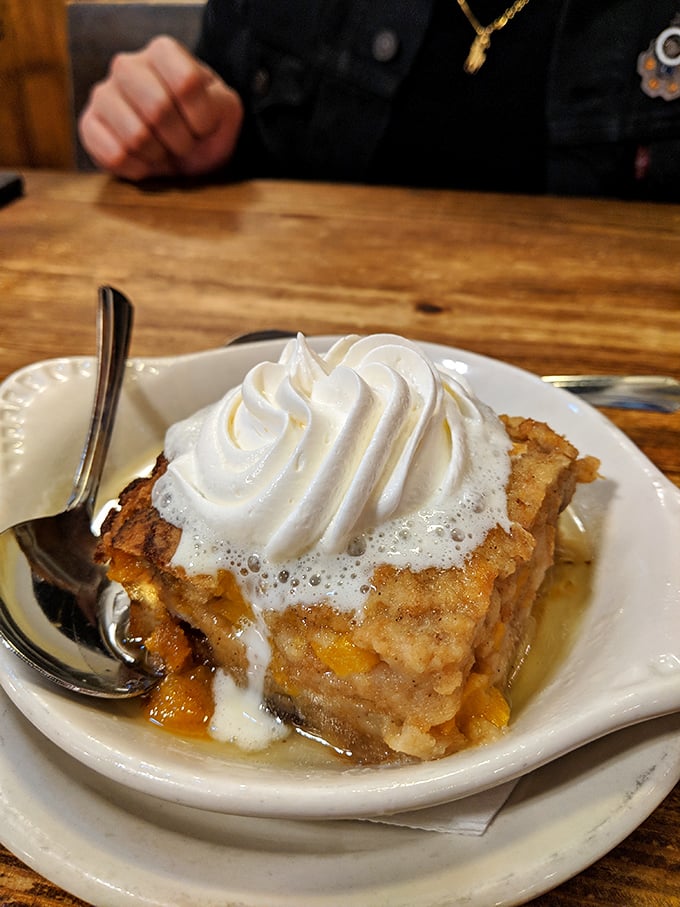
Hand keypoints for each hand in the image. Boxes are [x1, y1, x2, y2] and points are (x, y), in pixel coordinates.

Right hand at [78, 35, 243, 180]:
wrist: (181, 153)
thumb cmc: (203, 130)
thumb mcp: (224, 113)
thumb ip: (219, 105)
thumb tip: (199, 110)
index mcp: (163, 52)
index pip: (187, 83)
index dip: (202, 118)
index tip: (203, 127)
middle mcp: (127, 65)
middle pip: (158, 108)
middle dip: (181, 140)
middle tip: (183, 144)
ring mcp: (103, 95)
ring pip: (135, 135)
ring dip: (159, 155)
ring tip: (163, 150)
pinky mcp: (88, 126)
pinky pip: (114, 155)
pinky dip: (139, 169)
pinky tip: (144, 161)